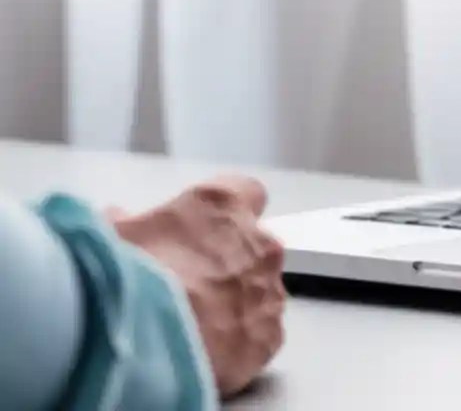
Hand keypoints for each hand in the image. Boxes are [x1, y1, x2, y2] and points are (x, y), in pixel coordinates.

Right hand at [109, 175, 286, 396]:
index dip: (225, 212)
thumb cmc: (127, 277)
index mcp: (223, 206)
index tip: (204, 228)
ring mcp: (270, 291)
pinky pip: (261, 332)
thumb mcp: (108, 237)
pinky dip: (241, 339)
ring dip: (236, 300)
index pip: (245, 191)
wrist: (142, 345)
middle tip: (190, 282)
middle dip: (229, 260)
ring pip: (260, 290)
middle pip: (254, 245)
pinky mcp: (270, 336)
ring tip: (196, 323)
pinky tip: (209, 350)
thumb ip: (124, 223)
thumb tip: (117, 216)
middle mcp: (259, 243)